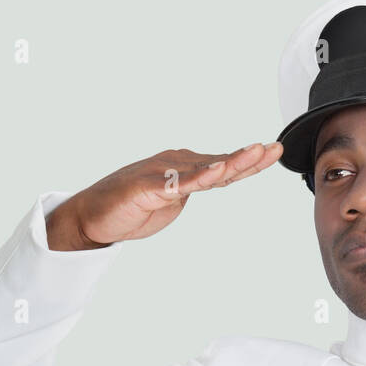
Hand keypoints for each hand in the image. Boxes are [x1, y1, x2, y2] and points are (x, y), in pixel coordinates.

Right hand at [44, 142, 283, 249]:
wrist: (92, 217)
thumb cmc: (130, 208)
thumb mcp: (171, 200)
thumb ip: (191, 188)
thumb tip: (213, 179)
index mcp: (183, 169)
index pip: (222, 167)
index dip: (249, 162)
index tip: (273, 154)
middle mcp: (175, 165)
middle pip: (219, 164)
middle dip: (248, 158)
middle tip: (273, 148)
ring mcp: (161, 175)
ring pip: (203, 169)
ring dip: (230, 163)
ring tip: (254, 154)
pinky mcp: (147, 188)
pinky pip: (177, 183)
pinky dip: (198, 177)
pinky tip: (217, 172)